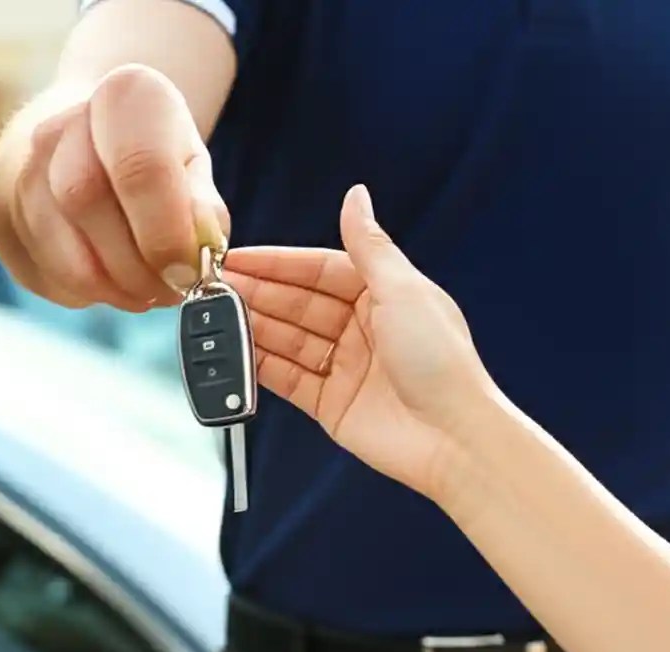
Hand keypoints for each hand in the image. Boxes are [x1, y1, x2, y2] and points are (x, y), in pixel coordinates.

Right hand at [0, 64, 228, 311]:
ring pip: (61, 250)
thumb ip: (202, 207)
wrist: (81, 141)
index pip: (140, 168)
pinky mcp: (1, 219)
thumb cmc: (146, 154)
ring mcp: (19, 172)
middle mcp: (58, 126)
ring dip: (112, 288)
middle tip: (168, 288)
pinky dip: (84, 293)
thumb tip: (198, 252)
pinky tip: (108, 282)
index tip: (188, 271)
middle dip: (136, 266)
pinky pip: (43, 274)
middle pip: (88, 205)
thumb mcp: (190, 165)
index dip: (167, 234)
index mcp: (120, 98)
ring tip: (144, 291)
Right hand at [222, 185, 498, 501]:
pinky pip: (287, 379)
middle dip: (258, 294)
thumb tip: (356, 195)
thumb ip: (368, 245)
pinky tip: (234, 354)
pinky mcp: (332, 404)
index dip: (278, 263)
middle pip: (299, 304)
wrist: (453, 439)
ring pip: (288, 340)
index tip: (238, 257)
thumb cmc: (441, 361)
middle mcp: (363, 329)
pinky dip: (259, 367)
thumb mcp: (402, 290)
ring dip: (253, 327)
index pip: (320, 269)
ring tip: (216, 317)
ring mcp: (346, 367)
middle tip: (216, 287)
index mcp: (384, 295)